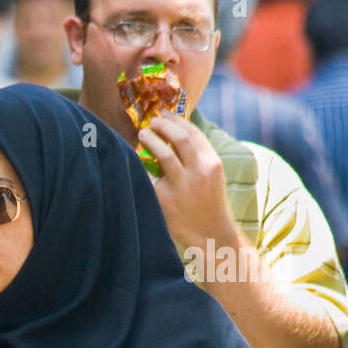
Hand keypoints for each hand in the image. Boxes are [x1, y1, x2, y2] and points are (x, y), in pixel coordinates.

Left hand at [139, 115, 236, 250]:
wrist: (209, 233)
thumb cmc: (208, 202)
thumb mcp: (212, 176)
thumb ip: (199, 156)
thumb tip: (177, 132)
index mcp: (212, 163)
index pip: (194, 134)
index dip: (178, 121)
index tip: (166, 114)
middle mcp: (199, 172)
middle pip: (179, 139)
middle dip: (163, 126)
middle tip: (151, 121)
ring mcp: (181, 187)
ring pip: (164, 155)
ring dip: (151, 140)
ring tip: (142, 134)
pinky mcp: (165, 200)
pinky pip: (149, 176)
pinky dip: (141, 165)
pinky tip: (134, 158)